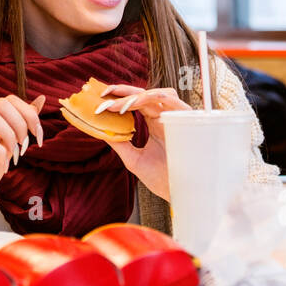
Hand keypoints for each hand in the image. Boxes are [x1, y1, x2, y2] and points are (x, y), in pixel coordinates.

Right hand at [0, 94, 44, 216]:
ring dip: (9, 134)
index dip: (29, 114)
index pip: (10, 100)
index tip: (39, 136)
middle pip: (2, 103)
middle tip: (24, 146)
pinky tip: (2, 163)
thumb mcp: (9, 148)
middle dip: (21, 123)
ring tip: (13, 153)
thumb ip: (21, 126)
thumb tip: (41, 100)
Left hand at [96, 84, 190, 199]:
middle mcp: (167, 118)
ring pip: (156, 94)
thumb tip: (100, 130)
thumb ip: (119, 143)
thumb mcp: (134, 159)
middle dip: (123, 92)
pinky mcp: (185, 120)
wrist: (182, 193)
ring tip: (117, 104)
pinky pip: (169, 100)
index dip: (119, 98)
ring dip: (136, 95)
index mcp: (156, 124)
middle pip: (145, 94)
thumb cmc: (164, 179)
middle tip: (105, 94)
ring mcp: (176, 118)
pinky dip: (151, 98)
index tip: (100, 100)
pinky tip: (134, 104)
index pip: (137, 103)